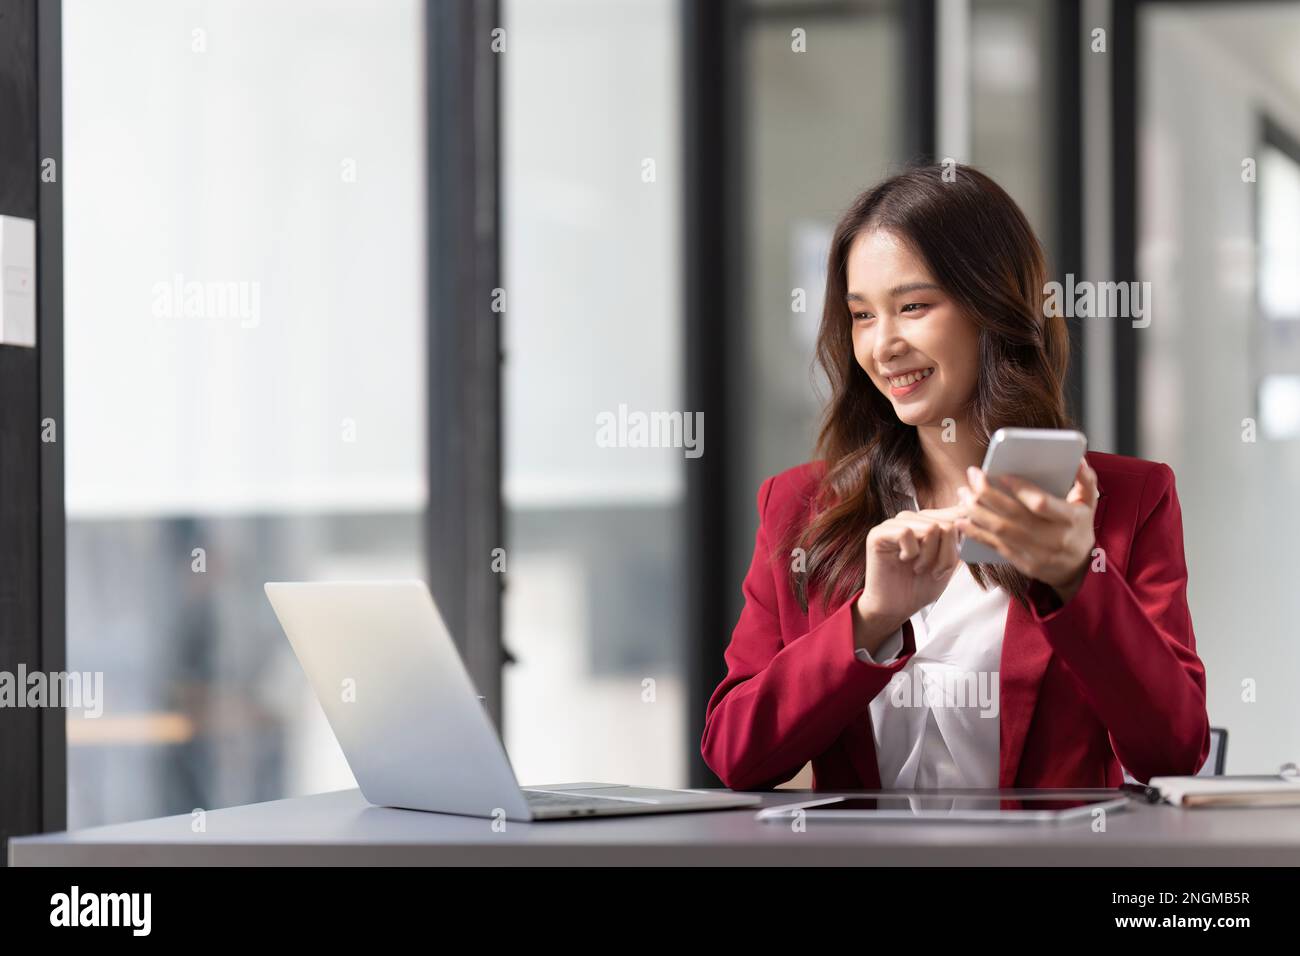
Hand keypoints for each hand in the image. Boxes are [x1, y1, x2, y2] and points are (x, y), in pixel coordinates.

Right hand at [856, 505, 963, 643]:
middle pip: (947, 524)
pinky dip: (911, 553)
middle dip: (947, 555)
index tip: (963, 559)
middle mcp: (911, 518)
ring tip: (919, 568)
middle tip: (935, 572)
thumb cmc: (920, 586)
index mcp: (927, 521)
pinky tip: (904, 562)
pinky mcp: (879, 533)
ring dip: (929, 557)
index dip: (965, 539)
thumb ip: (959, 538)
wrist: (896, 608)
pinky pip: (907, 533)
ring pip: (930, 528)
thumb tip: (972, 517)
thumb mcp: (950, 561)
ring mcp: (894, 523)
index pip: (957, 514)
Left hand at [955, 458, 1098, 602]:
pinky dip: (975, 533)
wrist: (1078, 568)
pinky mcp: (1022, 563)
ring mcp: (1036, 553)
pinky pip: (995, 546)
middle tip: (973, 475)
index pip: (1041, 503)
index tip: (1000, 474)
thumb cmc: (1079, 527)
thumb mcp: (1090, 503)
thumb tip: (1077, 460)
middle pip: (1013, 515)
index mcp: (1070, 519)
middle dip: (988, 493)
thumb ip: (1085, 479)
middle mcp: (1052, 537)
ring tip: (963, 494)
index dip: (1020, 489)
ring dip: (976, 511)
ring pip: (1000, 530)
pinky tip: (961, 520)